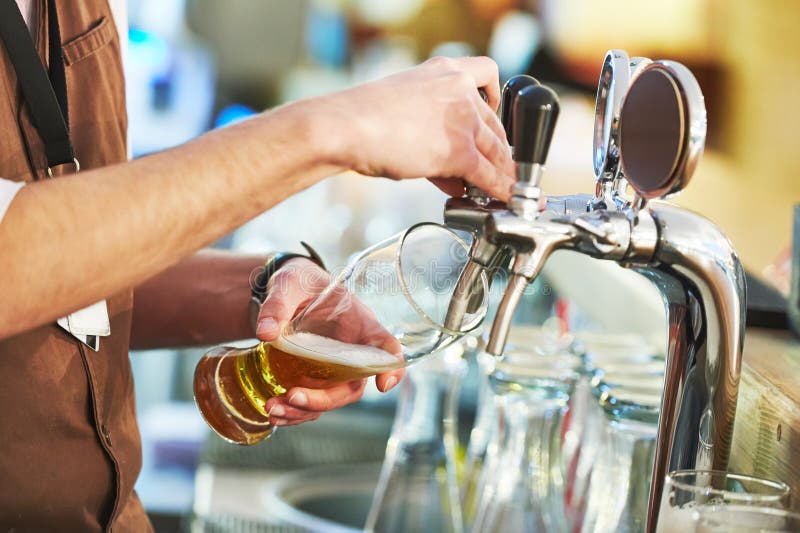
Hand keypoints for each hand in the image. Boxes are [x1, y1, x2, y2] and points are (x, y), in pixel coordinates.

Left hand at [254, 258, 404, 426]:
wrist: (287, 291)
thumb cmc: (299, 281)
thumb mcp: (288, 284)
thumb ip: (278, 304)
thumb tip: (265, 333)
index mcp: (358, 322)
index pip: (384, 345)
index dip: (390, 366)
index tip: (383, 384)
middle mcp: (352, 350)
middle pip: (353, 385)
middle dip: (326, 399)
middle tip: (293, 397)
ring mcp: (335, 368)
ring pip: (332, 399)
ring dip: (306, 411)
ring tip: (273, 410)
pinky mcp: (316, 377)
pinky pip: (313, 403)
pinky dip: (295, 414)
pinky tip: (273, 414)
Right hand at [317, 56, 513, 199]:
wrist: (346, 127)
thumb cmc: (362, 116)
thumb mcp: (405, 107)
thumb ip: (431, 129)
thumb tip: (446, 163)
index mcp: (445, 71)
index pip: (486, 76)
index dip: (494, 102)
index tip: (493, 115)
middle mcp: (460, 90)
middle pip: (494, 124)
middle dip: (495, 149)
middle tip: (493, 167)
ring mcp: (463, 120)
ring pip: (497, 151)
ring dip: (503, 172)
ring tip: (502, 187)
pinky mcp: (460, 151)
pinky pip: (489, 174)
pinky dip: (499, 188)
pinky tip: (502, 196)